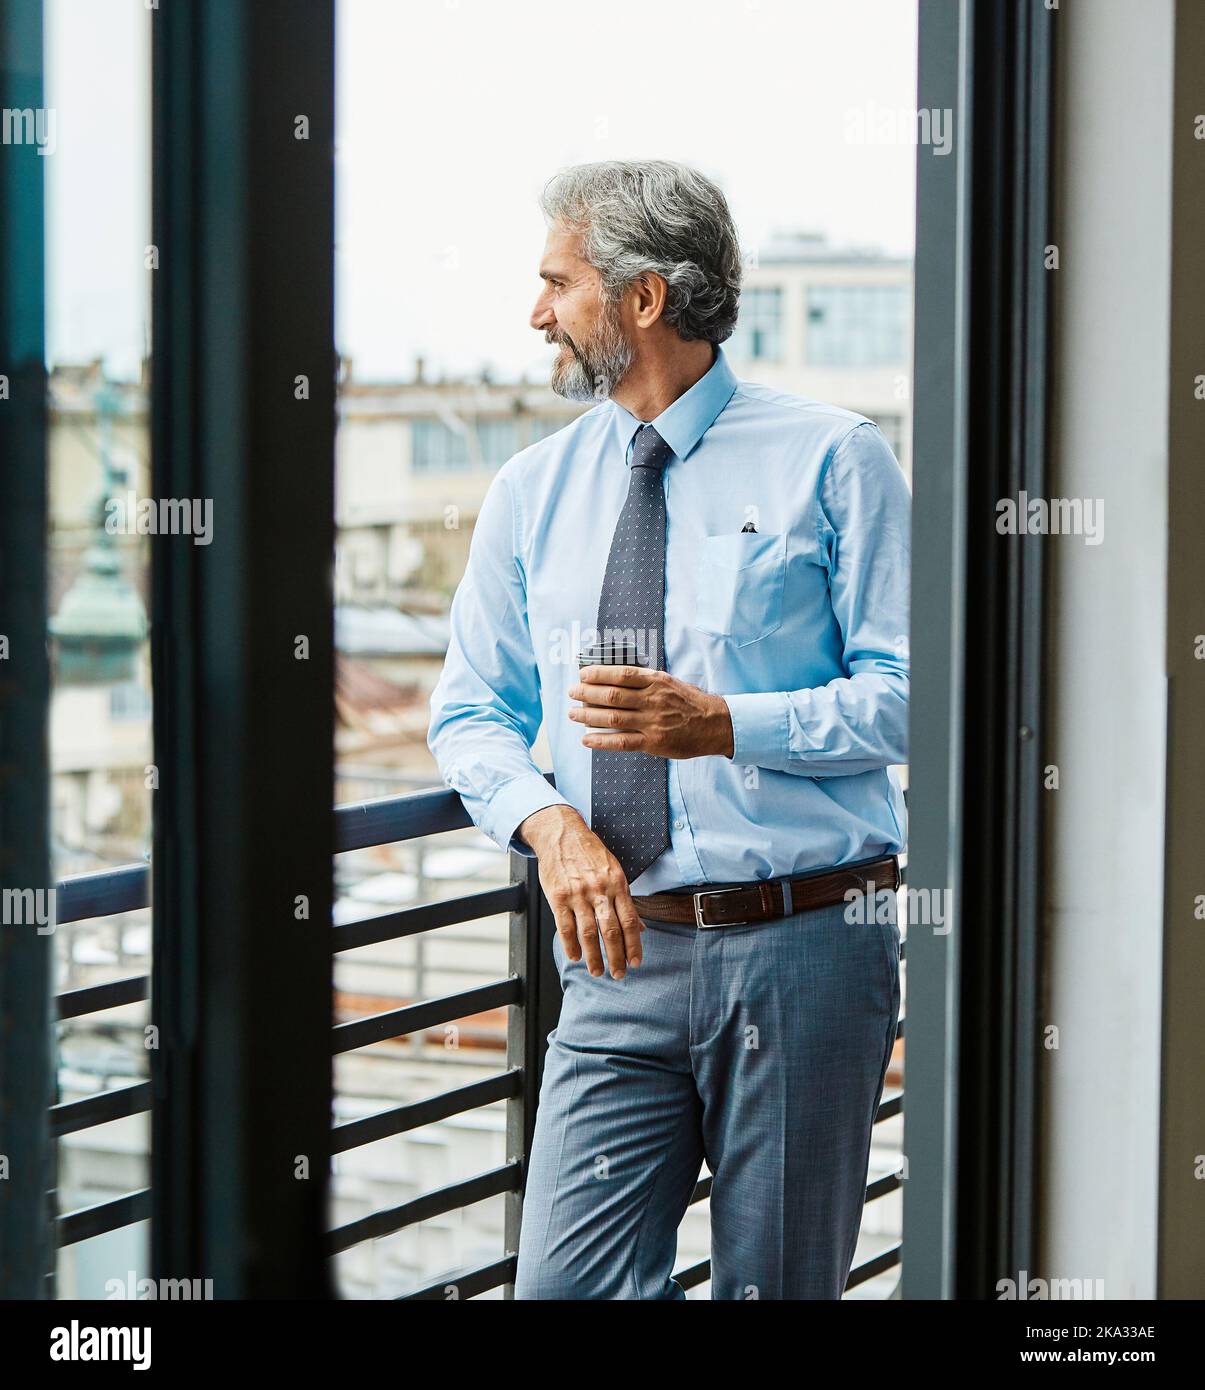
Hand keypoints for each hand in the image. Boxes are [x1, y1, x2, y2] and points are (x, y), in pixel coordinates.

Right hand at [517, 804, 643, 978]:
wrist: (561, 834)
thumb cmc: (590, 854)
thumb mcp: (614, 871)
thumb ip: (625, 900)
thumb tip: (640, 928)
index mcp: (617, 883)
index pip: (629, 921)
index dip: (634, 945)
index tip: (636, 962)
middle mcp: (599, 890)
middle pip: (610, 931)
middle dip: (616, 957)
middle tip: (618, 974)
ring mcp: (577, 894)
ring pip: (588, 933)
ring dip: (593, 957)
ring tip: (596, 971)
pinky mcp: (558, 896)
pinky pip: (565, 927)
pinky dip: (571, 945)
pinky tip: (576, 956)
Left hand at [568, 665, 734, 758]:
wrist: (715, 724)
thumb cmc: (691, 702)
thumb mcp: (670, 682)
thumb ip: (646, 681)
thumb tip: (616, 677)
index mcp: (656, 681)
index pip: (621, 674)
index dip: (598, 674)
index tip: (583, 674)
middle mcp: (653, 700)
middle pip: (612, 695)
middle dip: (587, 693)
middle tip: (572, 692)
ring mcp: (653, 722)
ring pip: (613, 718)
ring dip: (588, 716)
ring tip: (573, 713)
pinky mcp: (654, 743)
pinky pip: (623, 742)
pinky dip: (602, 741)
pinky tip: (587, 739)